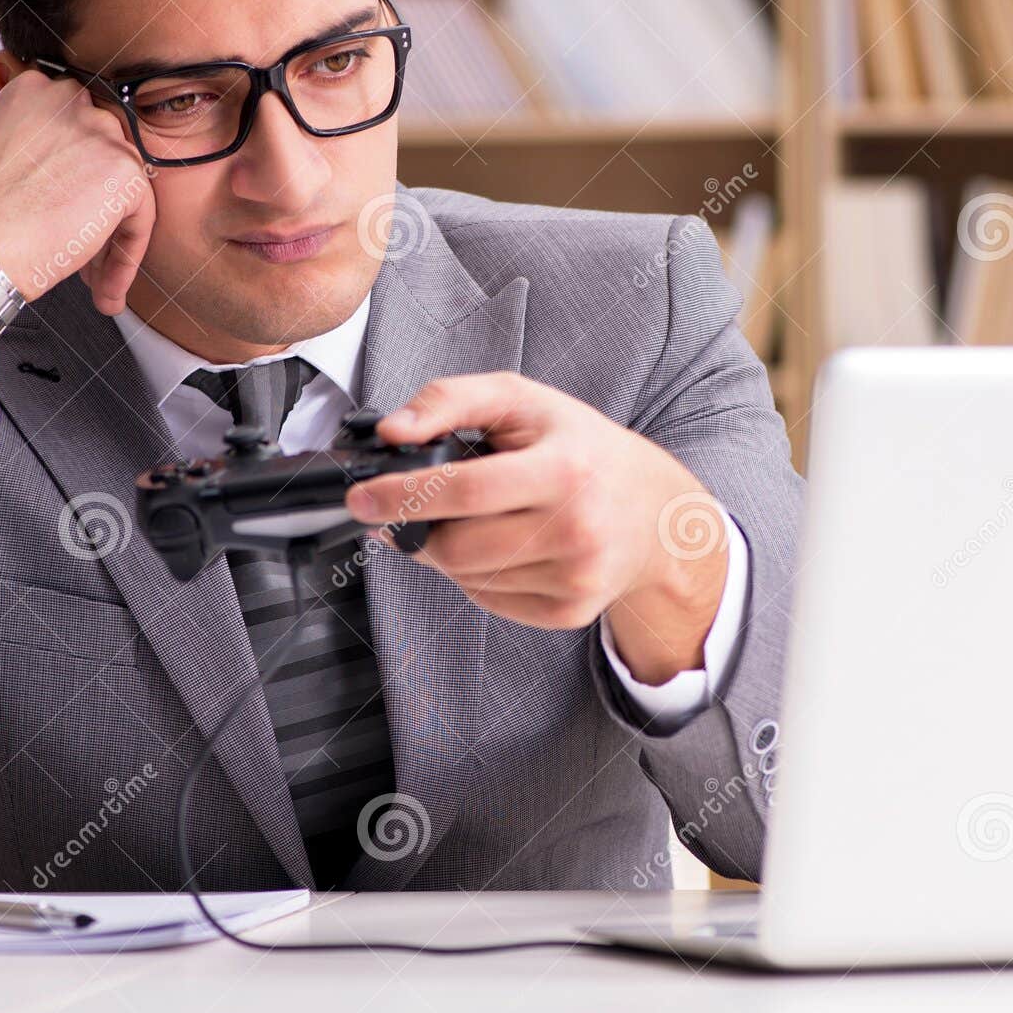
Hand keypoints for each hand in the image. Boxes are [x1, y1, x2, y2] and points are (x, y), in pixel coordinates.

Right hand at [0, 61, 153, 420]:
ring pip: (123, 192)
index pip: (76, 134)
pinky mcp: (124, 169)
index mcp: (34, 89)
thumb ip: (36, 145)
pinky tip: (103, 292)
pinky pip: (140, 219)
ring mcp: (100, 131)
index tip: (57, 218)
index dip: (72, 183)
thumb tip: (70, 172)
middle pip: (102, 161)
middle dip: (94, 211)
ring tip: (90, 282)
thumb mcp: (0, 156)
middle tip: (77, 258)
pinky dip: (125, 259)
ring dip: (109, 242)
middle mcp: (70, 99)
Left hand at [344, 372, 730, 684]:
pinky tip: (499, 545)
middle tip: (407, 510)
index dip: (400, 496)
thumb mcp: (522, 400)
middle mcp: (576, 529)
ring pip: (466, 576)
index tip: (360, 499)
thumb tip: (392, 432)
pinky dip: (474, 574)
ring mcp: (576, 578)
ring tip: (471, 518)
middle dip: (416, 529)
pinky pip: (487, 599)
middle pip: (457, 546)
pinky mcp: (570, 612)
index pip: (464, 490)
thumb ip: (450, 400)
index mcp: (565, 469)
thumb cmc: (579, 447)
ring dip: (445, 550)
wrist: (653, 511)